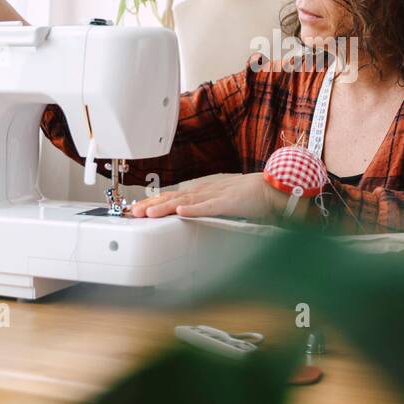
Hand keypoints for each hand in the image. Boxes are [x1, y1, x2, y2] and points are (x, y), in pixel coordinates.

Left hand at [129, 173, 292, 221]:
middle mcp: (205, 190)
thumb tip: (187, 214)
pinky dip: (194, 209)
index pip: (173, 196)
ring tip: (148, 213)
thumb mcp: (220, 201)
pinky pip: (208, 207)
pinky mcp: (228, 202)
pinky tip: (181, 212)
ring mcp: (215, 195)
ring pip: (185, 201)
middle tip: (132, 212)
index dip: (154, 202)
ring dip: (165, 207)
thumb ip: (204, 207)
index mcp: (202, 191)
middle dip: (151, 205)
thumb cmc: (249, 196)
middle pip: (173, 197)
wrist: (271, 189)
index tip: (137, 210)